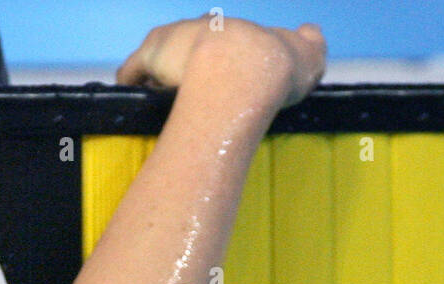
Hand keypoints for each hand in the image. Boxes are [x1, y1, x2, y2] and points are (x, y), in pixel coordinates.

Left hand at [116, 14, 326, 109]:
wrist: (247, 69)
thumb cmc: (276, 66)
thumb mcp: (309, 51)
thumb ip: (309, 43)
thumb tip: (311, 33)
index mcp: (232, 30)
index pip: (220, 44)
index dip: (222, 64)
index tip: (224, 83)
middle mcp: (200, 26)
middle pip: (188, 46)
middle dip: (189, 67)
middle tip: (194, 94)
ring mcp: (172, 39)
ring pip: (160, 55)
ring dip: (159, 74)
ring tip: (161, 97)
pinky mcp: (150, 57)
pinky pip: (133, 70)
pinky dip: (132, 80)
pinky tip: (133, 93)